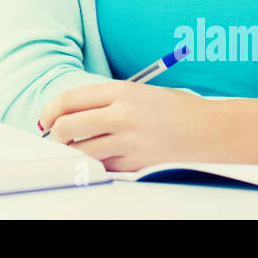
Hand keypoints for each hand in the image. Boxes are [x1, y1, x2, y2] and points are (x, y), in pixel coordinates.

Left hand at [38, 82, 229, 171]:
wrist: (212, 131)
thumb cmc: (175, 110)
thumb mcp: (140, 93)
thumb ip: (107, 101)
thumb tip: (71, 113)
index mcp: (120, 91)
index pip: (69, 100)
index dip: (50, 111)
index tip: (45, 119)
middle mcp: (121, 114)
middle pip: (67, 126)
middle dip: (55, 135)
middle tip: (56, 138)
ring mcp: (128, 140)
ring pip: (82, 151)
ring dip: (74, 152)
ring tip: (75, 151)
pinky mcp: (137, 162)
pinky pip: (104, 166)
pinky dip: (97, 165)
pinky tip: (101, 160)